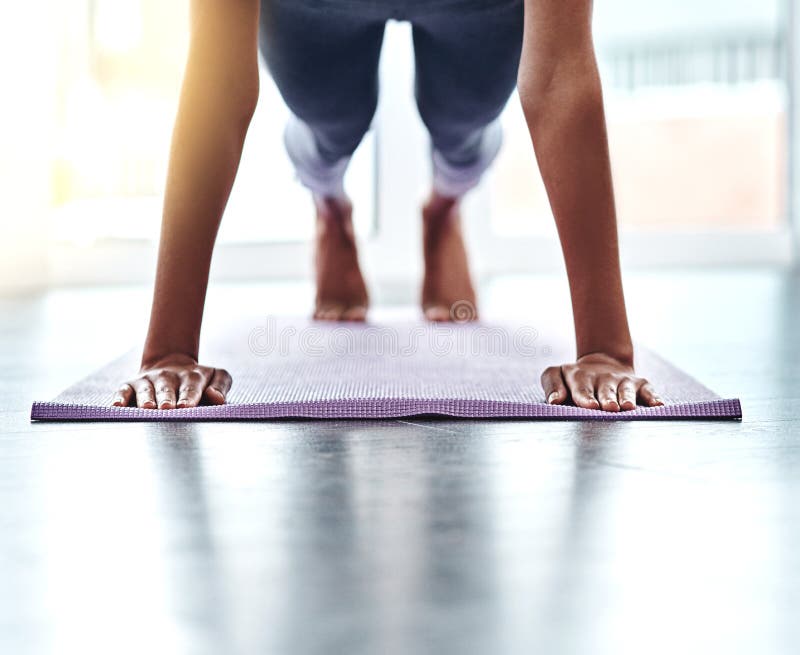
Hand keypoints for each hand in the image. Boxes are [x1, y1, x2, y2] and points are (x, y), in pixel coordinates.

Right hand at [112, 354, 231, 408]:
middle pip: (167, 389)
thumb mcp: (216, 376)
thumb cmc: (198, 380)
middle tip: (168, 408)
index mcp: (191, 376)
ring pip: (146, 390)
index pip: (191, 387)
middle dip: (167, 398)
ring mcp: (149, 380)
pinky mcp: (131, 385)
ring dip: (146, 399)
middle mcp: (168, 377)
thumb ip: (221, 385)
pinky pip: (123, 391)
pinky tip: (117, 407)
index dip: (189, 397)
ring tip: (147, 409)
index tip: (186, 407)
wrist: (171, 365)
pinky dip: (120, 398)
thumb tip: (217, 397)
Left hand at [541, 352, 662, 411]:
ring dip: (627, 398)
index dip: (586, 397)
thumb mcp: (556, 375)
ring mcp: (622, 380)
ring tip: (627, 407)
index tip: (590, 406)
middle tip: (609, 408)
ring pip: (626, 390)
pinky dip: (653, 398)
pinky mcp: (640, 383)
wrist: (601, 364)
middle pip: (605, 390)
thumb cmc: (574, 379)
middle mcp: (603, 378)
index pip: (582, 388)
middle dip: (607, 399)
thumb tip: (554, 401)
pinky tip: (658, 406)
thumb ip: (552, 386)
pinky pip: (648, 390)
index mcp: (580, 377)